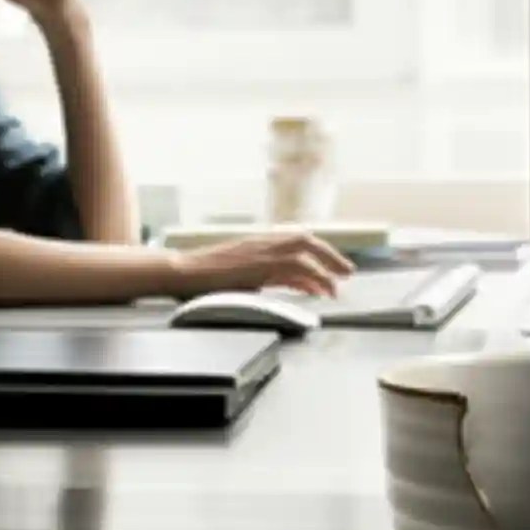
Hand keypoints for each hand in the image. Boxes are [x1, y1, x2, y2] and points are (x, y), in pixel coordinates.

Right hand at [168, 234, 355, 298]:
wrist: (181, 272)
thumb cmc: (206, 277)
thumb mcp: (246, 275)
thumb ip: (274, 277)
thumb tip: (303, 284)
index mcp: (260, 243)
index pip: (297, 241)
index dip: (319, 252)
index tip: (334, 267)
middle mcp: (263, 242)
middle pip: (306, 240)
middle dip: (330, 255)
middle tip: (348, 272)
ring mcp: (260, 251)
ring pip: (303, 250)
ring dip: (326, 265)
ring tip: (340, 284)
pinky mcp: (258, 264)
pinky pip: (294, 267)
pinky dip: (312, 277)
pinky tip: (322, 290)